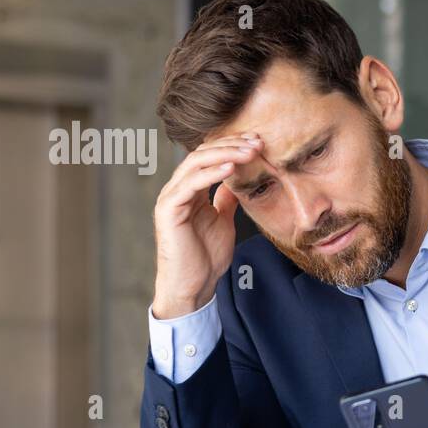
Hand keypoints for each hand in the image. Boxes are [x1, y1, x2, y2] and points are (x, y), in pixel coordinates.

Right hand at [151, 133, 261, 318]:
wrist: (194, 286)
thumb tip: (236, 182)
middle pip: (202, 153)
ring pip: (195, 162)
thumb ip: (226, 200)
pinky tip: (231, 167)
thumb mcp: (223, 221)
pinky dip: (211, 173)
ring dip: (225, 153)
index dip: (232, 146)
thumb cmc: (206, 257)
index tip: (259, 142)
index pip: (209, 156)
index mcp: (190, 190)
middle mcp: (178, 189)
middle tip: (258, 141)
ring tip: (250, 151)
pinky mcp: (168, 210)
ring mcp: (171, 197)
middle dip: (231, 144)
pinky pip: (190, 184)